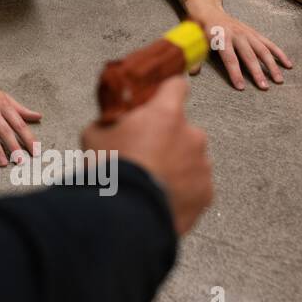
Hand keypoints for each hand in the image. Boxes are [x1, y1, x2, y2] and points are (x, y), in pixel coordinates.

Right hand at [0, 69, 41, 164]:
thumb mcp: (0, 98)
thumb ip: (19, 109)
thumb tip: (39, 116)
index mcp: (2, 103)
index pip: (18, 122)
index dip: (28, 137)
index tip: (35, 151)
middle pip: (4, 129)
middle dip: (13, 146)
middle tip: (20, 161)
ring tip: (3, 163)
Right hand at [81, 76, 211, 235]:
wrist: (125, 215)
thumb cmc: (109, 169)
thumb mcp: (95, 134)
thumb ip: (113, 121)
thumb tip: (116, 121)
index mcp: (166, 114)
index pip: (176, 85)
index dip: (165, 90)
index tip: (157, 98)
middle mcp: (191, 135)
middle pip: (182, 128)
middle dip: (166, 137)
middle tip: (143, 154)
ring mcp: (202, 166)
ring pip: (190, 157)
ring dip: (175, 164)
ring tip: (150, 181)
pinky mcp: (206, 193)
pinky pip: (194, 185)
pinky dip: (181, 189)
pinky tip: (159, 197)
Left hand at [191, 9, 292, 89]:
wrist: (208, 8)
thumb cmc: (199, 27)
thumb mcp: (193, 39)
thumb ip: (194, 55)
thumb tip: (190, 73)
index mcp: (221, 36)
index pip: (229, 58)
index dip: (235, 73)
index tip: (241, 87)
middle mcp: (237, 34)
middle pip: (249, 56)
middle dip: (257, 72)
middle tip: (264, 87)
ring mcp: (247, 33)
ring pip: (262, 50)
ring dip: (272, 65)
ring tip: (279, 80)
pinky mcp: (254, 32)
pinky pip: (269, 43)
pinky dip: (279, 53)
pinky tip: (288, 64)